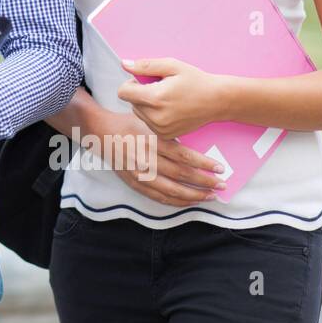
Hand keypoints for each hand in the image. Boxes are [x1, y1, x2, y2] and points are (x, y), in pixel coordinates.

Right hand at [100, 111, 227, 207]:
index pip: (183, 156)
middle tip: (221, 184)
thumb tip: (195, 147)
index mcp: (152, 141)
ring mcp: (139, 174)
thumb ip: (168, 134)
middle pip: (180, 174)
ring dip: (194, 195)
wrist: (100, 132)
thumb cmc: (128, 123)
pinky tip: (190, 201)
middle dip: (204, 182)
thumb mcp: (149, 121)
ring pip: (171, 190)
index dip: (203, 164)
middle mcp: (146, 159)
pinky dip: (176, 202)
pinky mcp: (134, 183)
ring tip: (210, 196)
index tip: (219, 168)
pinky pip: (159, 197)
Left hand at [116, 57, 228, 138]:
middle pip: (131, 103)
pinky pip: (148, 123)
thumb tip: (124, 64)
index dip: (131, 83)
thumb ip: (145, 66)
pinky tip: (170, 109)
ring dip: (146, 105)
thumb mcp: (171, 66)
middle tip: (160, 88)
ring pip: (139, 113)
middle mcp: (156, 117)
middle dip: (140, 94)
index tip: (144, 80)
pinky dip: (154, 115)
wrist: (217, 101)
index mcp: (155, 98)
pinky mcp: (165, 135)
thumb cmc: (195, 81)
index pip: (122, 92)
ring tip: (167, 99)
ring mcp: (161, 128)